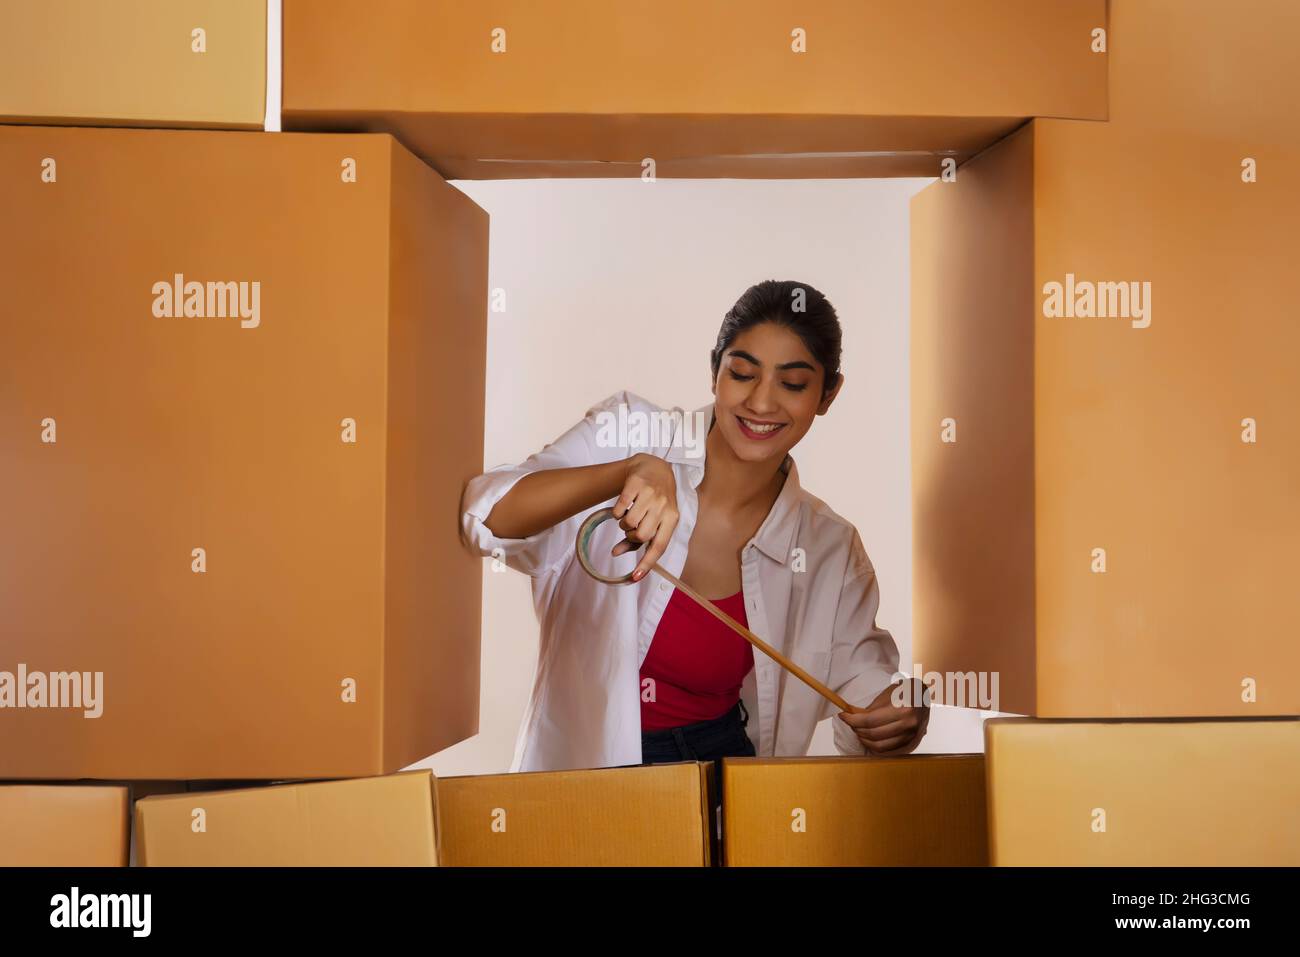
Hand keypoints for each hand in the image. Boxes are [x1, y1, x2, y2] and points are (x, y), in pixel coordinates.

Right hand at [611, 453, 679, 581]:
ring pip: (629, 523)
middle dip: (631, 537)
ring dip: (623, 524)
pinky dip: (616, 512)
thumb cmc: (656, 499)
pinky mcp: (636, 483)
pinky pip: (619, 508)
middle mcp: (664, 506)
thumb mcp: (655, 518)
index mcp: (672, 518)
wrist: (654, 467)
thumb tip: (616, 553)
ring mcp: (650, 494)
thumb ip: (637, 539)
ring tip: (628, 516)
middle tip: (630, 529)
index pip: (660, 545)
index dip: (647, 563)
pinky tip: (622, 507)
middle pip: (641, 536)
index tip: (635, 577)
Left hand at [836, 677, 929, 754]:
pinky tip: (868, 739)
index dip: (852, 720)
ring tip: (858, 731)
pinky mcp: (911, 742)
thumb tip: (852, 717)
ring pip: (879, 746)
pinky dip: (874, 746)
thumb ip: (871, 708)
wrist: (924, 696)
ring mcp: (911, 735)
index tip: (843, 716)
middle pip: (873, 734)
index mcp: (903, 708)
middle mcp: (909, 723)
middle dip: (857, 729)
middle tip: (850, 723)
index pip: (870, 720)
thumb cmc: (904, 691)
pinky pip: (888, 750)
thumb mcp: (887, 694)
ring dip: (864, 740)